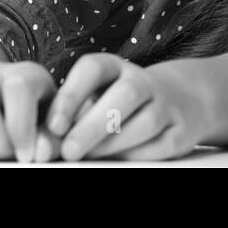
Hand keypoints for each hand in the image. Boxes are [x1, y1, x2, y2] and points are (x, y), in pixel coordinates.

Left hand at [45, 54, 214, 160]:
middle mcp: (143, 81)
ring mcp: (167, 104)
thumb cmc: (118, 104)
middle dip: (94, 125)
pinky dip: (138, 155)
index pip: (93, 68)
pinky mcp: (181, 131)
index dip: (72, 95)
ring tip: (90, 158)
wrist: (181, 100)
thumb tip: (46, 141)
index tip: (54, 125)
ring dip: (115, 143)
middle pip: (124, 95)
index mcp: (115, 67)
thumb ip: (72, 115)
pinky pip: (162, 145)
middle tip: (69, 151)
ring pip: (146, 121)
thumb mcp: (96, 97)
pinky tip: (120, 160)